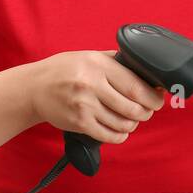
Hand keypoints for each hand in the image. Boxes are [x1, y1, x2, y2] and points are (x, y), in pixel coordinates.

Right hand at [29, 50, 164, 143]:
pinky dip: (119, 136)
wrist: (34, 87)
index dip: (153, 97)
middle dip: (146, 113)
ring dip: (132, 125)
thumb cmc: (63, 70)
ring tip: (131, 120)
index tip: (158, 100)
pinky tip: (120, 131)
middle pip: (133, 107)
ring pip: (123, 123)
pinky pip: (108, 135)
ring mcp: (84, 105)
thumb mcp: (89, 56)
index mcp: (98, 65)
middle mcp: (91, 84)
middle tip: (146, 112)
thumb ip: (115, 61)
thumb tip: (146, 71)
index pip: (136, 86)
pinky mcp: (79, 123)